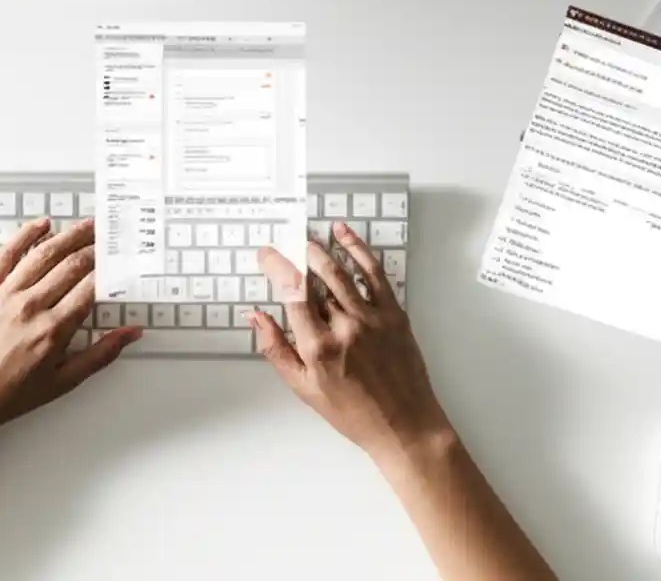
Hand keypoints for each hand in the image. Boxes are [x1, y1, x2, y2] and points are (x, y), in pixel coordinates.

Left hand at [0, 218, 141, 478]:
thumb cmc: (6, 396)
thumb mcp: (62, 383)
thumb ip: (101, 355)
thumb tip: (131, 333)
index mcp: (53, 331)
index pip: (91, 288)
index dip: (109, 270)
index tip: (119, 261)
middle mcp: (31, 307)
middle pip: (72, 265)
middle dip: (94, 247)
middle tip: (108, 236)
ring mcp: (4, 294)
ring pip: (44, 253)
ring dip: (69, 235)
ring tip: (86, 225)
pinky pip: (7, 253)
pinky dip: (26, 234)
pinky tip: (42, 225)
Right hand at [253, 221, 450, 460]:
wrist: (404, 425)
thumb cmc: (353, 412)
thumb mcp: (304, 388)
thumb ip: (276, 349)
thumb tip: (257, 317)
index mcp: (317, 347)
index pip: (291, 293)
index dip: (276, 267)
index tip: (267, 254)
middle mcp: (344, 327)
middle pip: (315, 277)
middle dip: (296, 254)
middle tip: (285, 242)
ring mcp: (371, 318)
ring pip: (341, 271)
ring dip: (322, 250)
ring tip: (308, 238)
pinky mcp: (394, 314)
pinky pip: (374, 273)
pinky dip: (358, 250)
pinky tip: (344, 235)